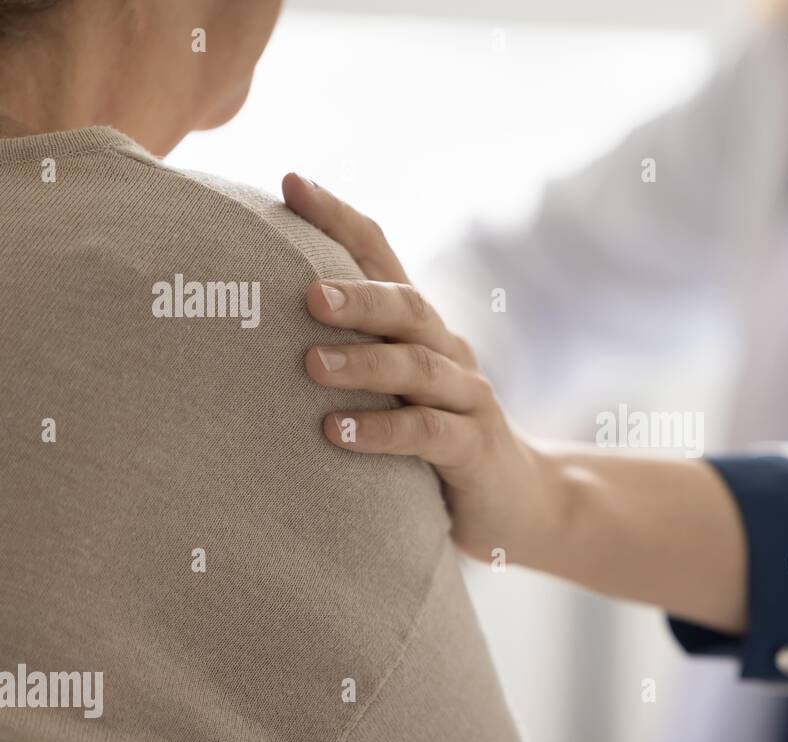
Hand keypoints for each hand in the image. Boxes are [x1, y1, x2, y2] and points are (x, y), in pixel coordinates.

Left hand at [282, 174, 746, 629]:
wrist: (523, 503)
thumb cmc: (438, 445)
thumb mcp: (397, 392)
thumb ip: (352, 357)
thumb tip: (253, 326)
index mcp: (424, 331)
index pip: (382, 259)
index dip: (341, 218)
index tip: (290, 181)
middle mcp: (449, 353)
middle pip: (407, 308)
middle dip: (358, 294)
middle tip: (304, 291)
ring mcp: (468, 400)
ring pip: (418, 368)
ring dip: (364, 363)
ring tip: (310, 364)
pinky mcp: (475, 450)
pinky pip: (428, 433)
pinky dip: (382, 430)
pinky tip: (337, 434)